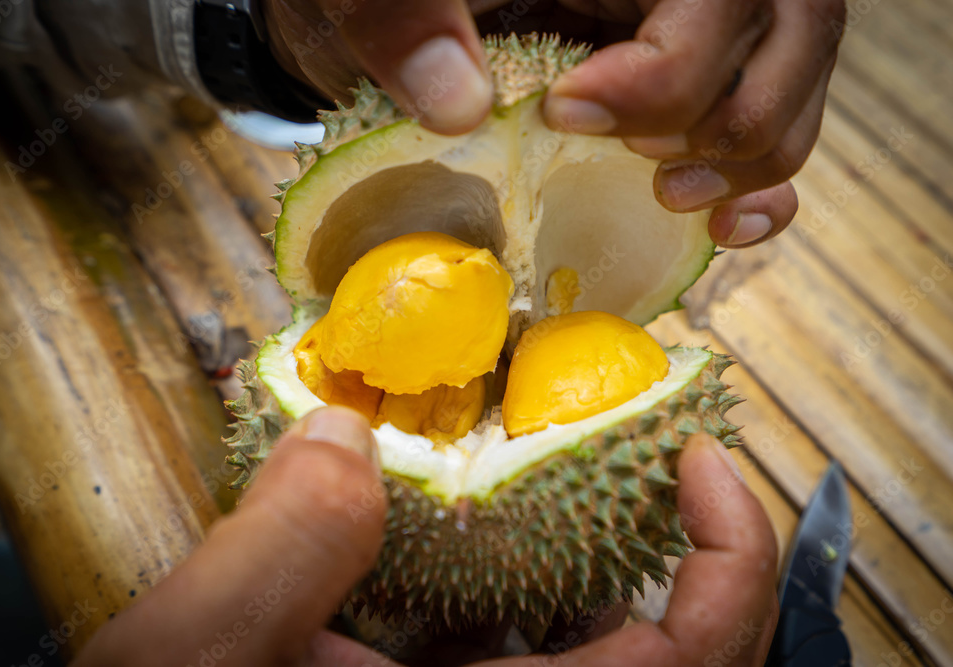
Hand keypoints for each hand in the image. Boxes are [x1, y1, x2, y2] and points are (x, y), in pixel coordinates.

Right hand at [74, 415, 778, 665]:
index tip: (701, 456)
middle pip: (657, 646)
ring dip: (571, 545)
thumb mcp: (205, 656)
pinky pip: (505, 642)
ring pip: (575, 638)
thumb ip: (282, 548)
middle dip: (659, 533)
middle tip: (625, 434)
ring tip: (530, 458)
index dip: (732, 557)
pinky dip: (500, 573)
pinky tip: (445, 521)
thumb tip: (340, 432)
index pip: (692, 663)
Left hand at [261, 0, 844, 248]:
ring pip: (797, 82)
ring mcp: (711, 26)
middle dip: (721, 117)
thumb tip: (454, 104)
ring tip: (671, 197)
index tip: (571, 113)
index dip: (669, 68)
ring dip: (750, 159)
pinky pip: (782, 123)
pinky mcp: (702, 80)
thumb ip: (404, 15)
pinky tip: (727, 228)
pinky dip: (766, 185)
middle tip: (639, 163)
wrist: (412, 6)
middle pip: (792, 30)